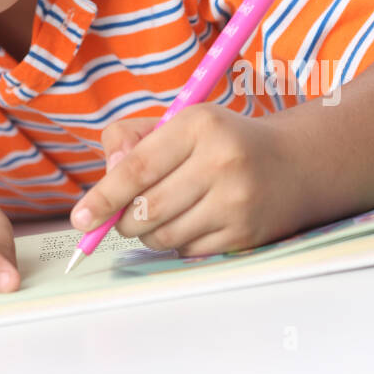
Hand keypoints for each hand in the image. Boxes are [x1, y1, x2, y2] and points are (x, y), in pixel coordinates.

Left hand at [70, 106, 305, 255]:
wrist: (292, 164)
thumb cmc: (219, 141)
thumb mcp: (177, 122)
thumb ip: (129, 140)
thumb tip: (106, 176)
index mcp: (198, 125)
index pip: (137, 168)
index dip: (103, 196)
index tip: (80, 217)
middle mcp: (220, 161)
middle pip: (146, 209)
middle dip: (123, 220)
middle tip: (122, 217)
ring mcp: (236, 201)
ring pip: (164, 235)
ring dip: (148, 234)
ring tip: (157, 216)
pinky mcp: (246, 234)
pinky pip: (189, 251)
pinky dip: (177, 243)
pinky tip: (190, 222)